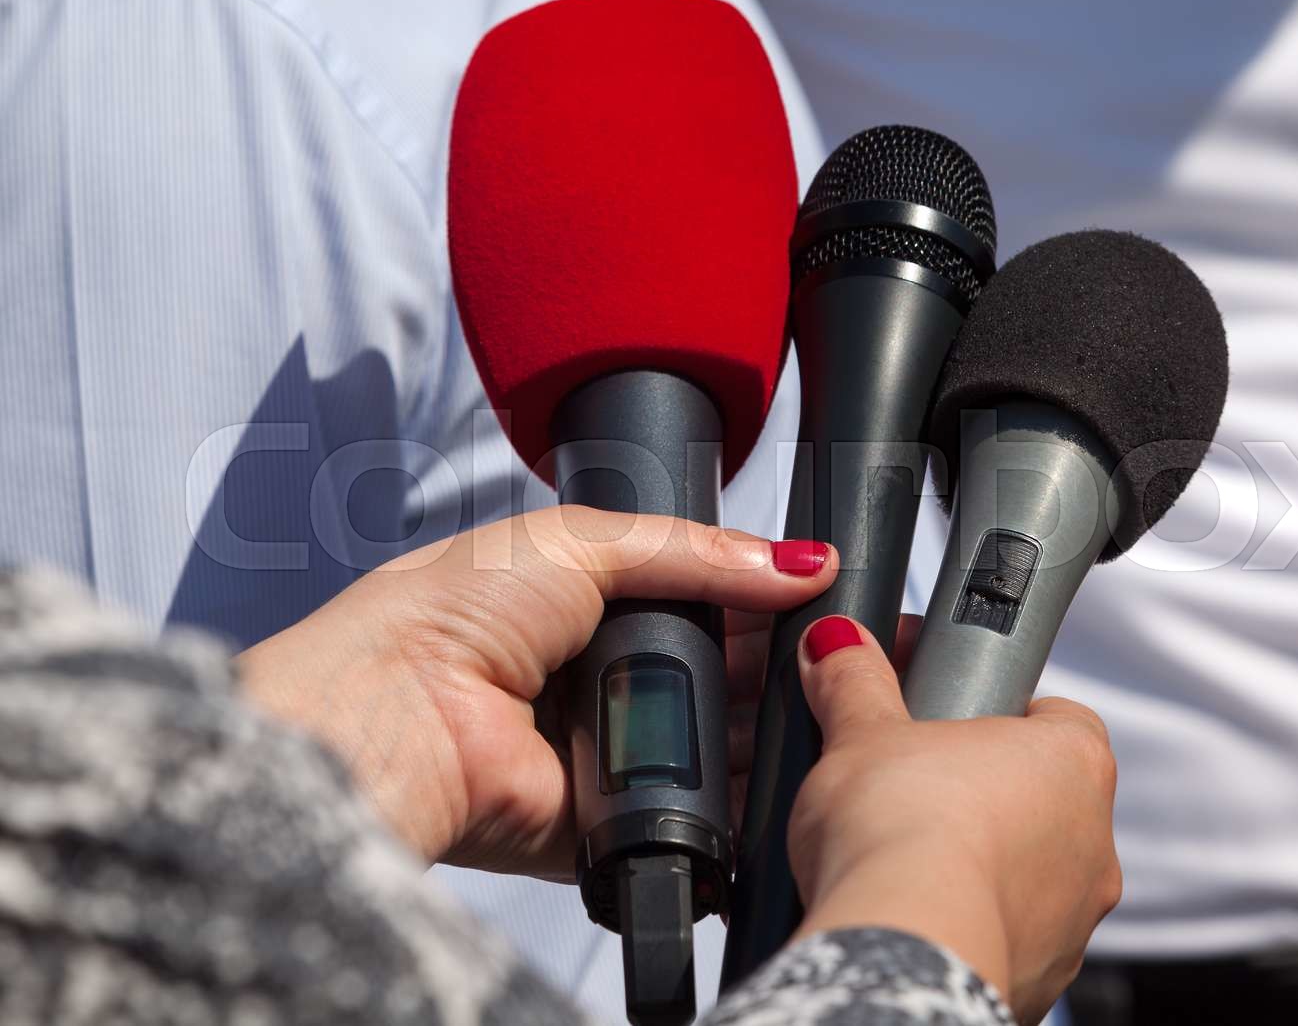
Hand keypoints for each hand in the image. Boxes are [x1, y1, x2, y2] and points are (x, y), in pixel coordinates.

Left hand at [239, 507, 836, 877]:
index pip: (706, 603)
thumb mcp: (584, 540)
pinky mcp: (604, 827)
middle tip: (836, 655)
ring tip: (815, 710)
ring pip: (715, 750)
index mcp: (592, 605)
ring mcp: (605, 756)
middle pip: (721, 679)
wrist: (392, 713)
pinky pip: (685, 820)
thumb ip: (699, 550)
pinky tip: (775, 780)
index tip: (825, 598)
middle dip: (777, 669)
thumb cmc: (450, 611)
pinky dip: (727, 807)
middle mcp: (602, 680)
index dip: (765, 601)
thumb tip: (800, 561)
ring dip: (761, 734)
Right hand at [786, 616, 1121, 1024]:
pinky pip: (1007, 937)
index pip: (1058, 715)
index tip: (950, 715)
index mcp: (1072, 759)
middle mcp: (1093, 839)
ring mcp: (1074, 918)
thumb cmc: (899, 829)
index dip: (1003, 710)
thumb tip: (836, 644)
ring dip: (980, 865)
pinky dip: (968, 924)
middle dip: (984, 793)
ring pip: (1030, 875)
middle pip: (1043, 798)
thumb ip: (854, 682)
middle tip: (914, 787)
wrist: (900, 947)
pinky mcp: (1041, 977)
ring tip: (904, 857)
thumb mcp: (861, 734)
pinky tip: (915, 914)